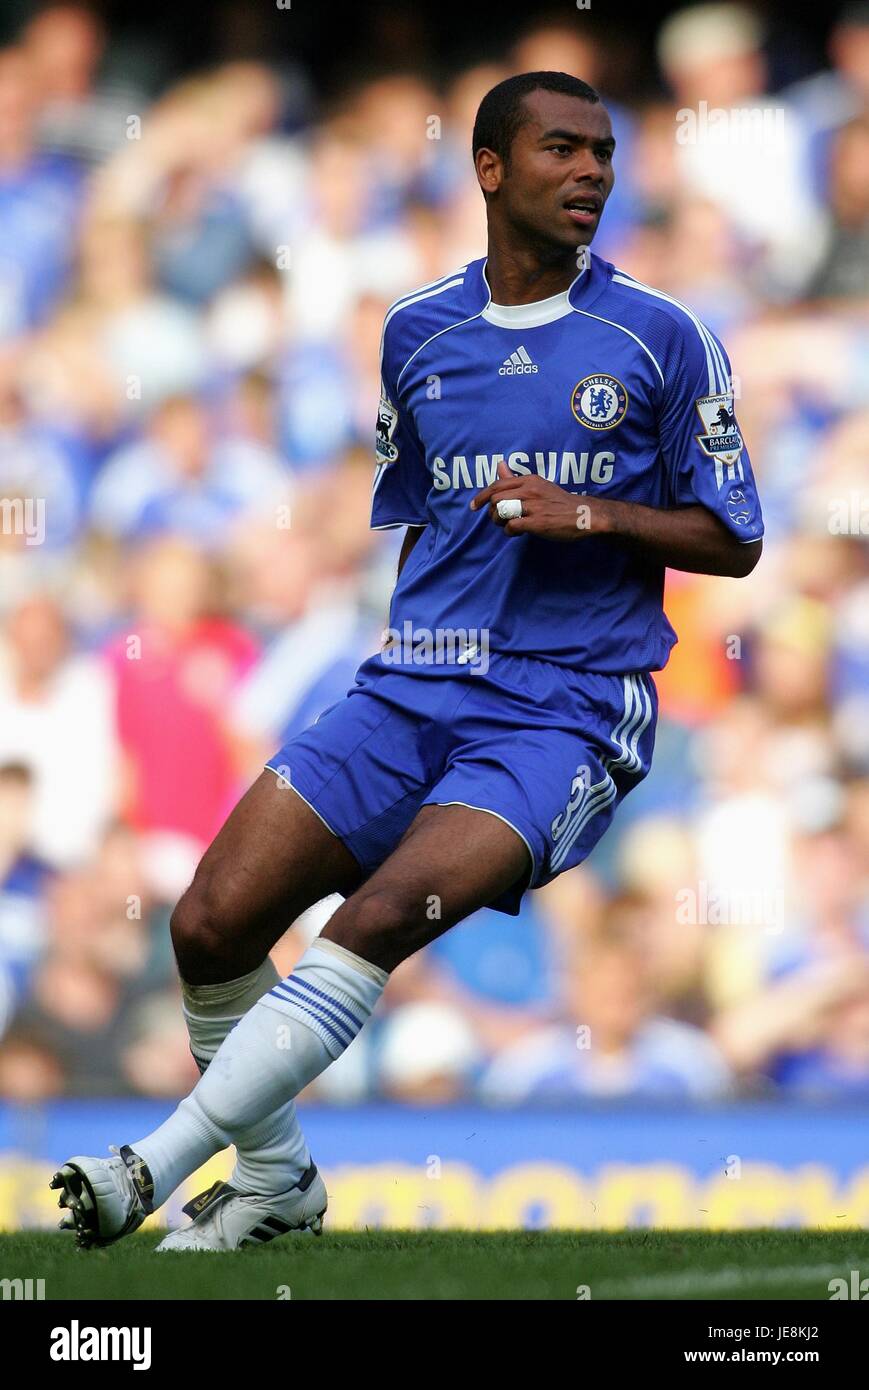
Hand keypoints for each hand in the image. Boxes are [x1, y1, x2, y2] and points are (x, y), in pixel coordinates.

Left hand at [470, 460, 610, 540]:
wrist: (584, 515)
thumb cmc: (559, 502)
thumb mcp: (539, 485)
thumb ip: (516, 478)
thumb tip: (499, 465)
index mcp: (529, 480)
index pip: (497, 484)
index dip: (482, 496)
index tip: (474, 506)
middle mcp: (530, 490)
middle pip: (496, 499)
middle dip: (491, 512)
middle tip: (498, 520)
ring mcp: (533, 506)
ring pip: (501, 512)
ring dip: (499, 522)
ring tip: (508, 526)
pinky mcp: (537, 522)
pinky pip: (512, 526)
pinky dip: (510, 531)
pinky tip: (517, 533)